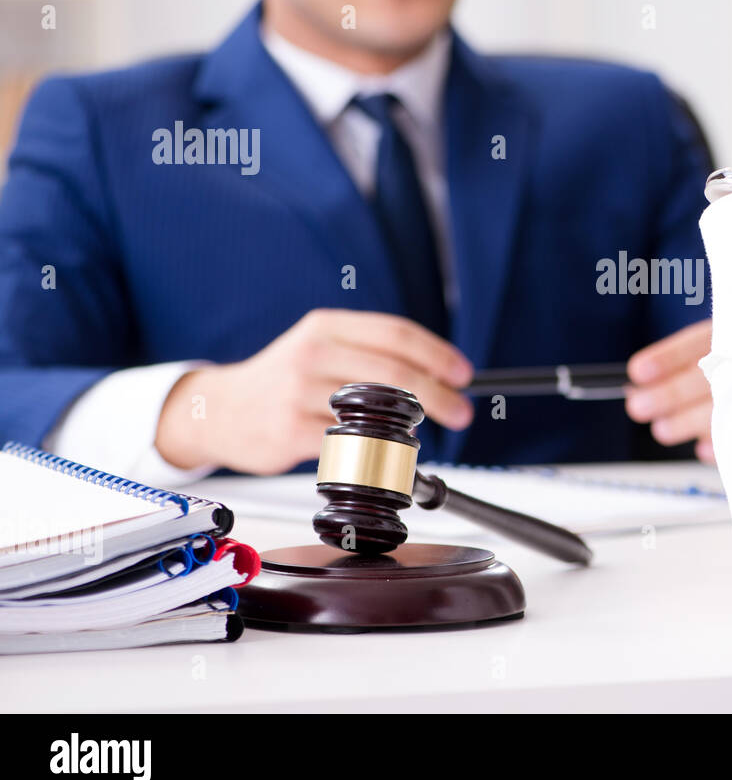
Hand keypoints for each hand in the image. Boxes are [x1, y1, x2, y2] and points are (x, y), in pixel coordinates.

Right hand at [155, 309, 474, 474]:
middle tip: (460, 411)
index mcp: (326, 327)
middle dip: (437, 394)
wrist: (219, 410)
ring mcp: (300, 393)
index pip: (396, 334)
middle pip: (393, 372)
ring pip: (375, 411)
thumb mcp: (320, 346)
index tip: (463, 374)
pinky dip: (375, 450)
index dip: (437, 354)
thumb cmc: (281, 380)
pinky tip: (384, 453)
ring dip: (410, 427)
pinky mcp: (292, 431)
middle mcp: (313, 355)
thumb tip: (435, 372)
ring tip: (423, 433)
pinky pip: (349, 443)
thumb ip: (369, 352)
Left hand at [625, 320, 714, 463]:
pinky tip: (704, 449)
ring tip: (662, 430)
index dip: (670, 356)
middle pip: (711, 374)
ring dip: (690, 421)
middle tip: (639, 406)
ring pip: (727, 404)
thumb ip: (709, 350)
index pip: (703, 339)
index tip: (638, 370)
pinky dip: (727, 442)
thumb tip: (649, 377)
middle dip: (671, 393)